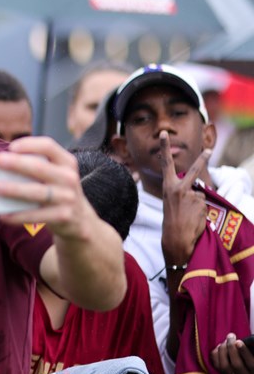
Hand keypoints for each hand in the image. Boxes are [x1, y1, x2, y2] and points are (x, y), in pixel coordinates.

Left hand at [0, 137, 92, 237]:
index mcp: (66, 162)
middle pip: (40, 167)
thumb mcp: (54, 174)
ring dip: (14, 189)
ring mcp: (67, 198)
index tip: (11, 147)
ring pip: (37, 192)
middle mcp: (69, 177)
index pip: (48, 146)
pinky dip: (17, 216)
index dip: (29, 144)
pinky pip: (36, 215)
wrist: (80, 220)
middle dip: (17, 163)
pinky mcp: (63, 216)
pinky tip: (3, 215)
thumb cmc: (56, 191)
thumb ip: (34, 167)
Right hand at [159, 133, 209, 265]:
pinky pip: (204, 204)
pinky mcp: (201, 202)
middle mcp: (179, 188)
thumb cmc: (171, 222)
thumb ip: (183, 193)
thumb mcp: (172, 203)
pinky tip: (195, 219)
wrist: (176, 239)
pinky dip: (202, 211)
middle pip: (193, 170)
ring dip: (197, 205)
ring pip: (200, 195)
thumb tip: (199, 190)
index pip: (165, 164)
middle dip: (203, 159)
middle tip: (210, 149)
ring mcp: (192, 194)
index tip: (163, 134)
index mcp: (168, 187)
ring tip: (189, 216)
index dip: (164, 148)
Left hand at [210, 334, 253, 373]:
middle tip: (231, 336)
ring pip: (224, 366)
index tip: (239, 342)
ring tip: (225, 341)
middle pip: (237, 365)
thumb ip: (253, 357)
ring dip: (223, 350)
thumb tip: (242, 343)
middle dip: (231, 348)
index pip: (252, 365)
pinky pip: (217, 368)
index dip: (244, 353)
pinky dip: (216, 356)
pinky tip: (219, 348)